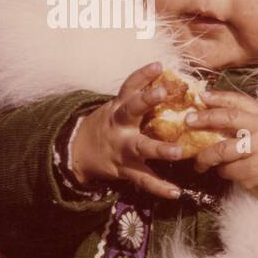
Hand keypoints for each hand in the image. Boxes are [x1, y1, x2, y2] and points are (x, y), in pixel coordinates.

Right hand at [69, 61, 184, 199]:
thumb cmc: (110, 125)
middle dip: (146, 100)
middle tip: (163, 91)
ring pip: (142, 147)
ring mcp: (123, 148)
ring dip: (160, 149)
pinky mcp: (125, 169)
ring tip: (179, 152)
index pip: (130, 87)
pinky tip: (175, 192)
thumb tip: (172, 80)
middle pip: (132, 110)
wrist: (78, 152)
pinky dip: (160, 187)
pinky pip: (144, 179)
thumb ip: (141, 98)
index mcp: (120, 108)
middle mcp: (120, 125)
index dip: (143, 75)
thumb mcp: (118, 108)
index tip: (158, 65)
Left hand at [185, 89, 257, 212]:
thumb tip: (215, 114)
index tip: (201, 96)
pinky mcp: (251, 170)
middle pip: (228, 118)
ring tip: (199, 162)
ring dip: (205, 156)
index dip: (219, 97)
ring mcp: (257, 150)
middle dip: (205, 118)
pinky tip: (227, 173)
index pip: (240, 101)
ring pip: (221, 149)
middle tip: (188, 120)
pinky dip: (223, 172)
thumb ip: (249, 122)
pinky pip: (227, 169)